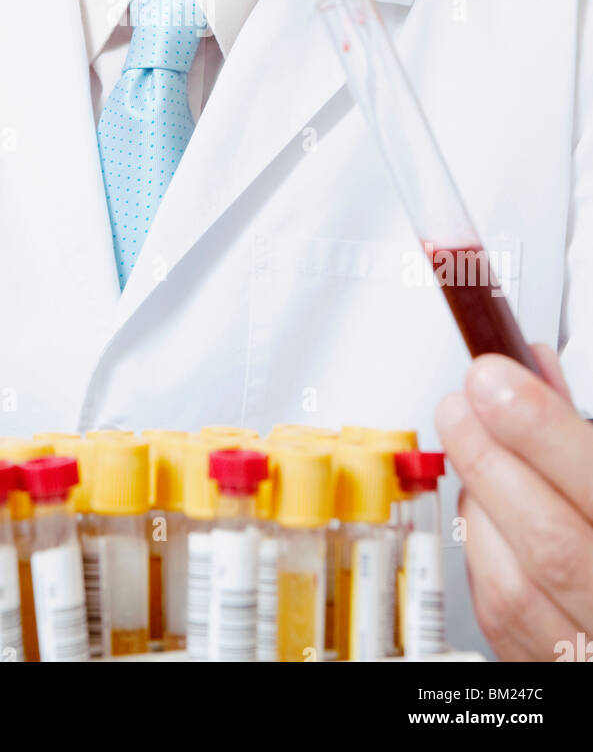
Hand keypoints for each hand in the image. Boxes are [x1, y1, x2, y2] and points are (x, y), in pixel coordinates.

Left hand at [435, 346, 592, 660]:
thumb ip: (577, 431)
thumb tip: (529, 373)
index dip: (541, 432)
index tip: (493, 381)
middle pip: (548, 543)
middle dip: (491, 460)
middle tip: (460, 405)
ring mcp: (585, 651)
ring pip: (512, 586)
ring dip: (480, 506)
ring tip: (474, 451)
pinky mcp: (545, 668)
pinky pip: (500, 617)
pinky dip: (482, 555)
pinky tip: (486, 513)